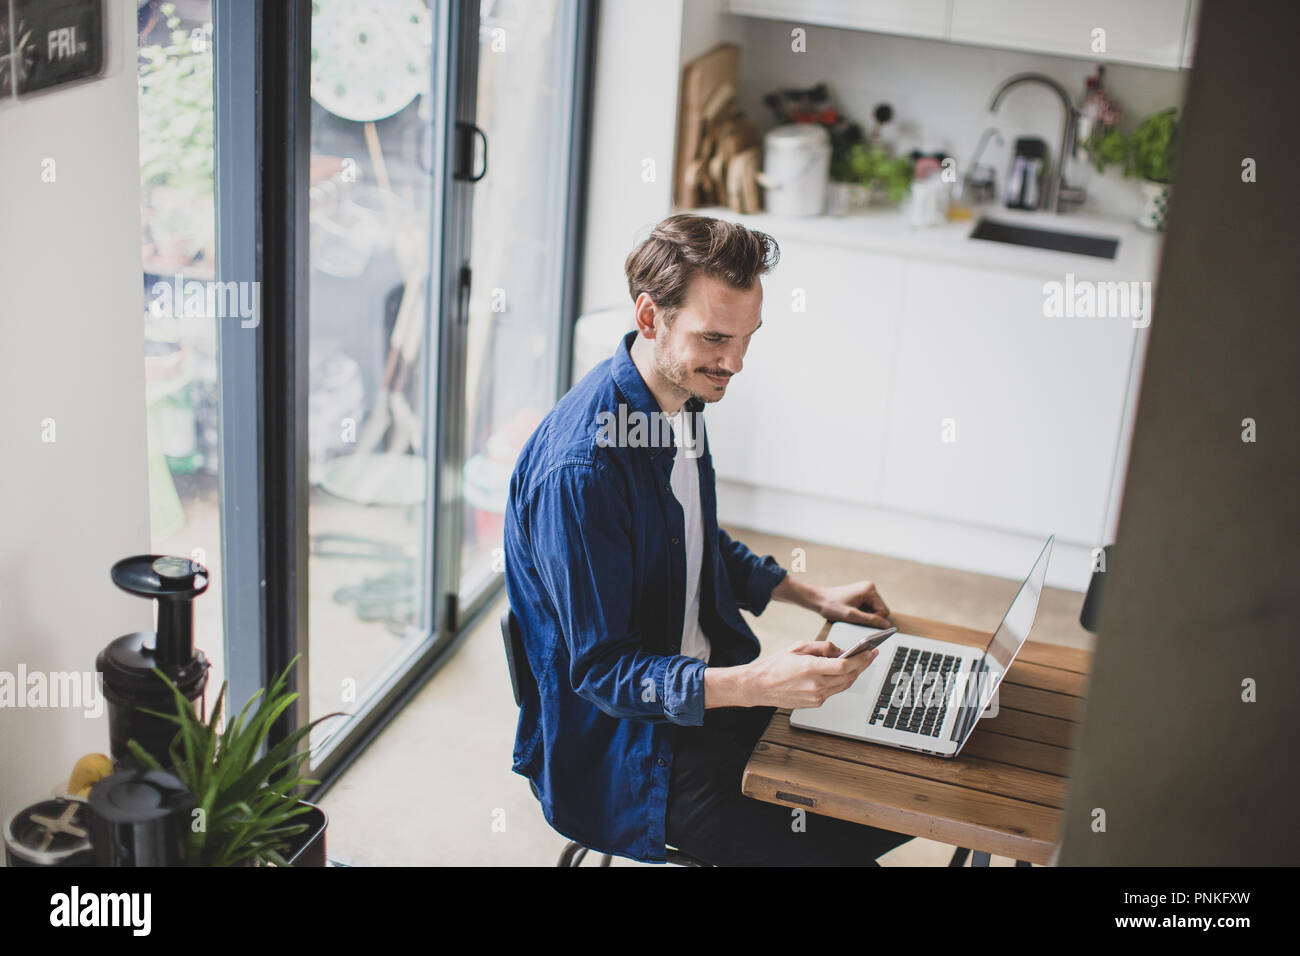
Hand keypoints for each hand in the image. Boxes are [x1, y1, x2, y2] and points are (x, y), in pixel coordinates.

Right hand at [742, 640, 877, 709]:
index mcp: (811, 668)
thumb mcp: (799, 646)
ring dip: (855, 674)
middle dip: (863, 665)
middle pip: (849, 677)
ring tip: (861, 662)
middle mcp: (816, 685)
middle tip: (871, 655)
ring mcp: (816, 697)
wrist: (759, 686)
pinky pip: (835, 691)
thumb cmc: (776, 665)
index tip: (871, 651)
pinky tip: (844, 672)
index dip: (861, 659)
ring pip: (845, 685)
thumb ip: (823, 647)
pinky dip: (842, 681)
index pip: (845, 666)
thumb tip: (842, 651)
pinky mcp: (815, 703)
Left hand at [816, 581, 890, 628]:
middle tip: (855, 617)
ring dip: (865, 615)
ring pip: (874, 610)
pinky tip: (852, 611)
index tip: (861, 621)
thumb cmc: (832, 606)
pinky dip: (862, 612)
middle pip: (880, 610)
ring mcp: (866, 590)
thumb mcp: (852, 616)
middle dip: (869, 617)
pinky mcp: (861, 594)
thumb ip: (870, 620)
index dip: (874, 619)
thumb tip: (886, 625)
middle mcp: (870, 587)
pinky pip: (868, 607)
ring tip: (852, 613)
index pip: (883, 611)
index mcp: (869, 589)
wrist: (819, 600)